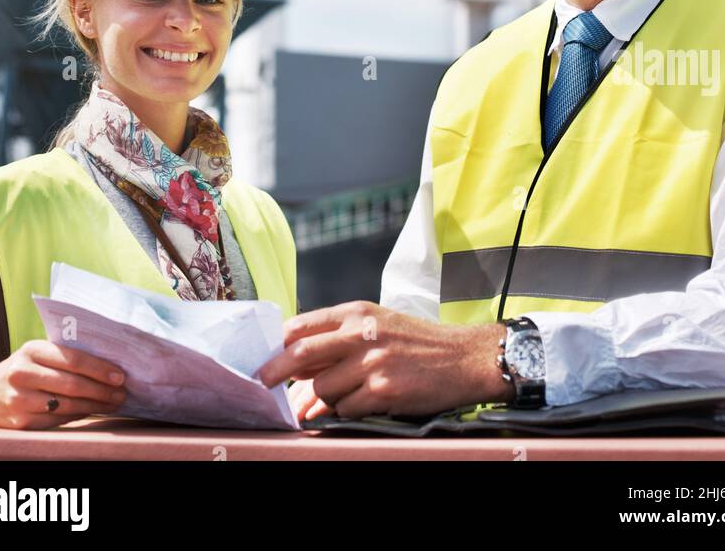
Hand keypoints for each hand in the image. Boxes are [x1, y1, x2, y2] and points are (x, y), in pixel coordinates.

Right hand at [0, 341, 127, 429]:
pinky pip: (57, 420)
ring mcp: (19, 400)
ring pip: (67, 405)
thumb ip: (64, 355)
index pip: (73, 359)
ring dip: (94, 406)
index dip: (99, 368)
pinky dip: (78, 415)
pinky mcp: (20, 422)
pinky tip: (91, 411)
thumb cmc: (23, 368)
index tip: (120, 375)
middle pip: (72, 385)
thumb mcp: (37, 352)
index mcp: (31, 350)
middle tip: (122, 393)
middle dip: (102, 390)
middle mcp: (23, 374)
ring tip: (113, 403)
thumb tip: (107, 365)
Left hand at [256, 301, 505, 417]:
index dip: (276, 345)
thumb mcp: (378, 323)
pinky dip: (346, 412)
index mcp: (356, 312)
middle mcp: (362, 333)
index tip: (260, 359)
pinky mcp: (384, 391)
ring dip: (319, 401)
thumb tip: (298, 370)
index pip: (301, 325)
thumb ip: (339, 338)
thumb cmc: (416, 342)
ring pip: (322, 389)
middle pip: (301, 354)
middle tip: (260, 386)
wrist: (464, 358)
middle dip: (274, 373)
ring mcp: (373, 363)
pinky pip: (346, 409)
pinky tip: (361, 404)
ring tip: (331, 401)